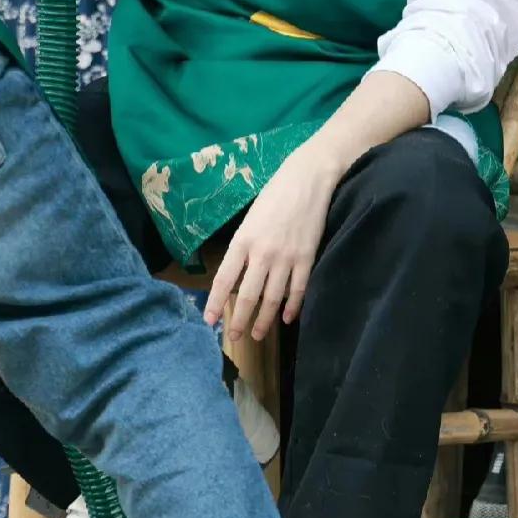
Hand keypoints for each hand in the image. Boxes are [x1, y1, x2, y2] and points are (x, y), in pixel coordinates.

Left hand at [203, 146, 337, 341]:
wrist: (307, 179)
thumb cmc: (274, 194)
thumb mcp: (250, 218)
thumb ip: (245, 246)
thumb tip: (239, 273)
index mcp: (243, 240)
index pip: (224, 279)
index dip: (216, 302)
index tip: (209, 320)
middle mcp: (262, 253)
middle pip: (248, 295)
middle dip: (240, 320)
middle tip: (235, 338)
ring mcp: (286, 258)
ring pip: (272, 299)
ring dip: (264, 321)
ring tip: (258, 335)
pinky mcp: (307, 258)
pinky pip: (298, 290)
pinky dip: (291, 307)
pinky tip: (286, 319)